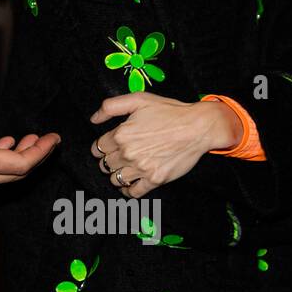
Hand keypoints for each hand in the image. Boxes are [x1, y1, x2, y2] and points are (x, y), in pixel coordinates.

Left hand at [89, 92, 240, 197]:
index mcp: (121, 134)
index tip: (107, 147)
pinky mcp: (155, 179)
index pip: (98, 148)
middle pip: (105, 165)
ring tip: (124, 170)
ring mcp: (141, 168)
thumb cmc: (169, 111)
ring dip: (116, 175)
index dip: (101, 148)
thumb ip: (111, 107)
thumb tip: (93, 120)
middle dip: (108, 161)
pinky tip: (130, 185)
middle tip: (118, 157)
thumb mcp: (138, 99)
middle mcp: (128, 153)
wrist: (197, 127)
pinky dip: (128, 191)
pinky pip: (133, 192)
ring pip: (115, 180)